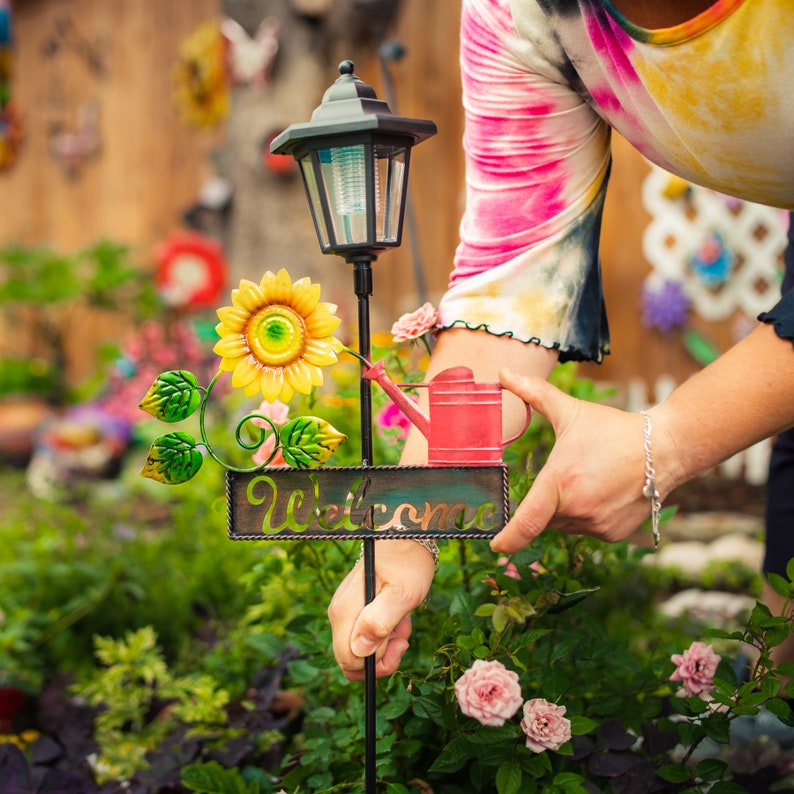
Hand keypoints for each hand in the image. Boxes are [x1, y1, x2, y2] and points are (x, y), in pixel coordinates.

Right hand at [328, 538, 435, 679]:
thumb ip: (380, 622)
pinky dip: (387, 633)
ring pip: (363, 649)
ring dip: (388, 643)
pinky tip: (398, 616)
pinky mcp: (354, 611)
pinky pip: (367, 636)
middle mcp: (339, 614)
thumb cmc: (406, 564)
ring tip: (403, 620)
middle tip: (403, 633)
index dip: (374, 665)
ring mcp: (345, 612)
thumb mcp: (402, 594)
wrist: (405, 539)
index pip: (348, 660)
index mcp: (345, 612)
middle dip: (384, 655)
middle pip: (354, 659)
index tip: (398, 646)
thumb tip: (360, 650)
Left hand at [491, 369, 674, 552]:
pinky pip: (586, 530)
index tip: (496, 547)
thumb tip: (501, 373)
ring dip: (566, 509)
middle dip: (546, 501)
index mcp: (560, 481)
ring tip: (589, 480)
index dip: (509, 538)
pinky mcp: (613, 534)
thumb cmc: (612, 429)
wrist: (664, 449)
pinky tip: (603, 493)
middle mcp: (577, 508)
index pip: (527, 521)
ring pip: (565, 524)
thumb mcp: (571, 410)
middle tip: (569, 474)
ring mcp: (597, 525)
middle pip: (544, 517)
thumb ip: (533, 393)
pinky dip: (587, 516)